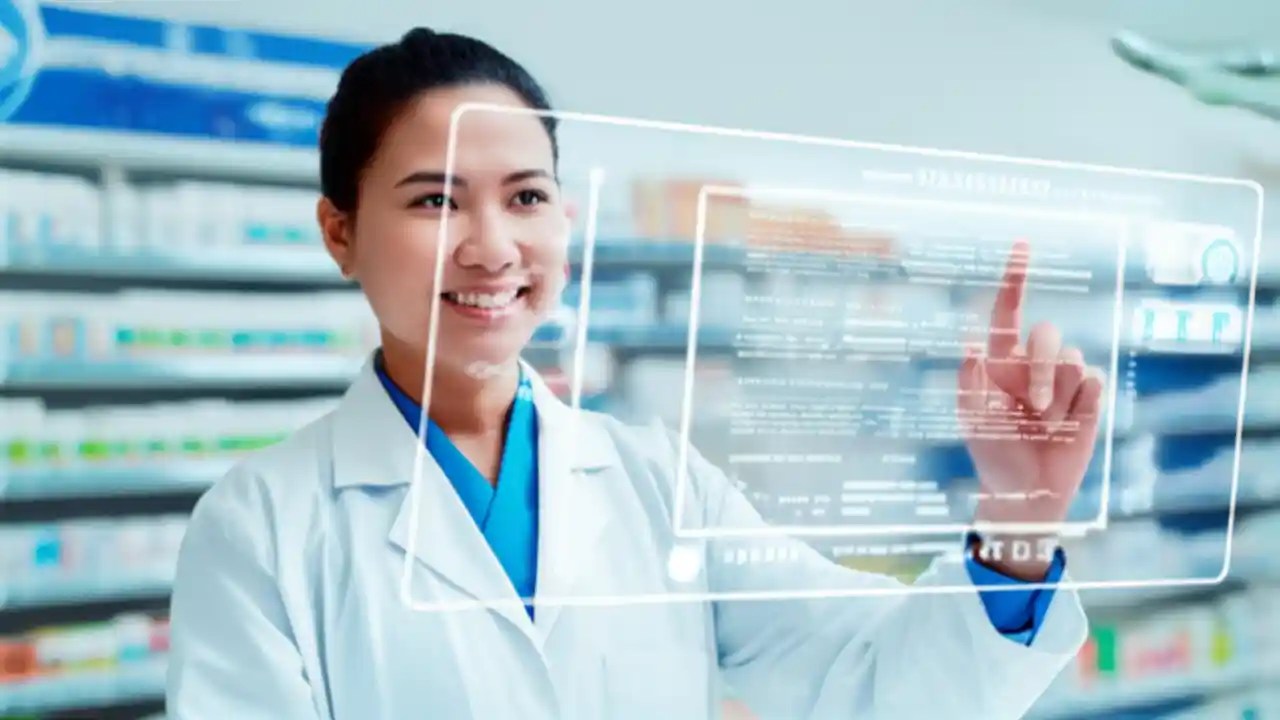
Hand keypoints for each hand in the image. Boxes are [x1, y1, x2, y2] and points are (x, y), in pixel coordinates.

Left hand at [956, 240, 1105, 577]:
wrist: (1027, 490)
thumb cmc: (993, 452)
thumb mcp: (973, 420)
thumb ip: (969, 382)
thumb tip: (970, 343)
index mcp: (1000, 360)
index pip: (1007, 311)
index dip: (1015, 278)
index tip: (1023, 246)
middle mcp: (1031, 363)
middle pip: (1046, 333)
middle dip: (1042, 368)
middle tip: (1035, 409)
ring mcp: (1062, 378)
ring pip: (1071, 358)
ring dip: (1058, 395)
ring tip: (1046, 424)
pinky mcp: (1088, 395)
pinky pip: (1092, 381)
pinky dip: (1079, 405)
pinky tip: (1066, 425)